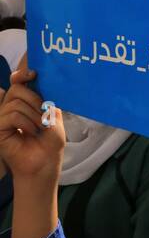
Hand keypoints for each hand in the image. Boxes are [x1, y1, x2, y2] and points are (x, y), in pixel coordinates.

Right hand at [0, 65, 64, 181]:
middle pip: (17, 89)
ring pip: (16, 102)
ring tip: (39, 129)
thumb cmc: (50, 143)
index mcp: (25, 102)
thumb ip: (46, 101)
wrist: (45, 164)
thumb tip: (37, 87)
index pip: (18, 82)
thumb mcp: (54, 118)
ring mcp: (2, 117)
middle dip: (35, 101)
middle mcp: (11, 107)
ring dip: (34, 116)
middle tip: (44, 118)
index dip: (22, 74)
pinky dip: (26, 123)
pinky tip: (30, 133)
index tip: (33, 73)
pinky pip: (12, 115)